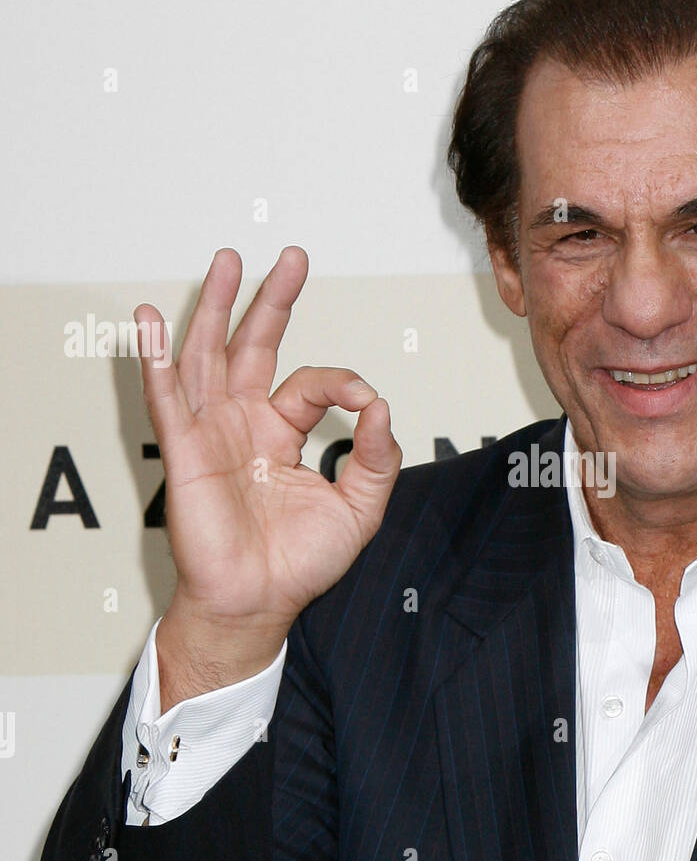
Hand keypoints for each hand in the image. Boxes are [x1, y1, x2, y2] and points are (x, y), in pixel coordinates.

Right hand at [135, 247, 400, 698]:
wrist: (259, 603)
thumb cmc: (300, 563)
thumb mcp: (360, 508)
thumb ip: (378, 457)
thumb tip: (382, 407)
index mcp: (283, 434)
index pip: (311, 384)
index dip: (342, 381)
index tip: (366, 399)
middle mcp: (246, 425)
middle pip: (254, 347)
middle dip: (270, 300)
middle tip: (290, 258)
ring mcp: (212, 433)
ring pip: (208, 356)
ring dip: (216, 307)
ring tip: (226, 262)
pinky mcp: (184, 451)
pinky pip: (167, 397)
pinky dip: (156, 358)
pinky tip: (150, 321)